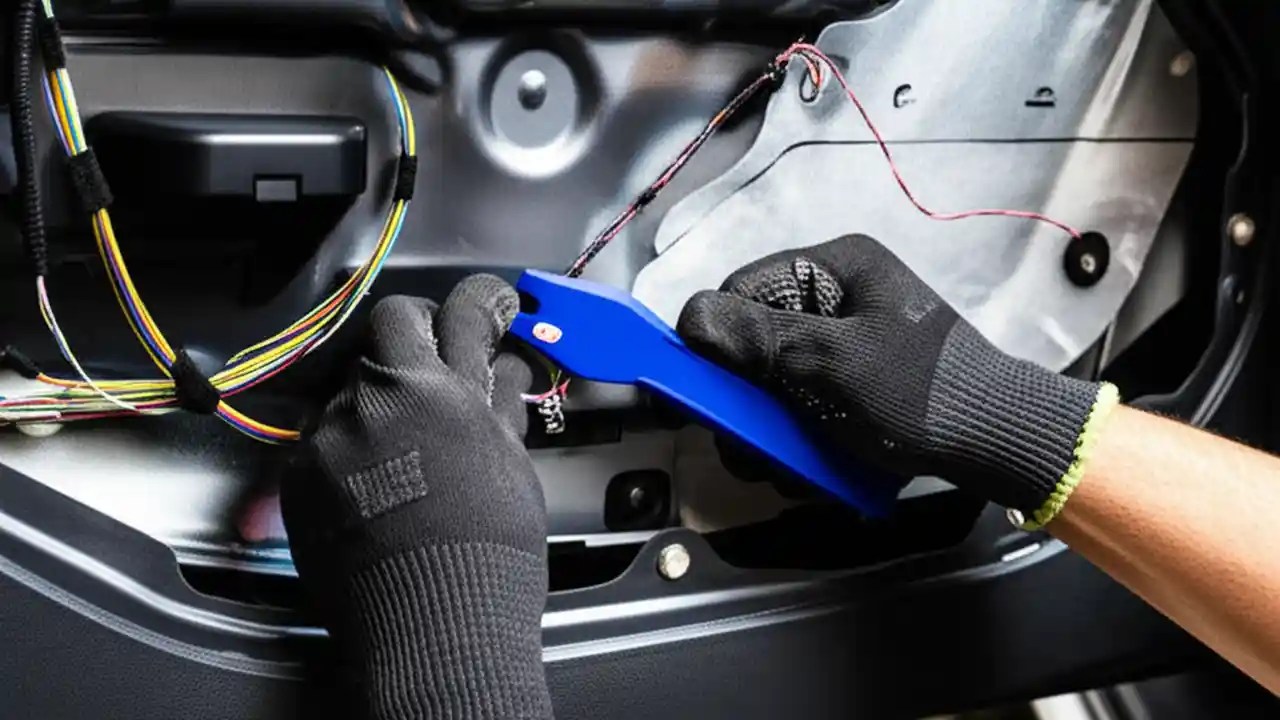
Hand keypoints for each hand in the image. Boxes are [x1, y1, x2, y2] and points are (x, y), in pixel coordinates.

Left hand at [282, 275, 552, 718]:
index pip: (457, 309)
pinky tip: (373, 487)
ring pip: (350, 384)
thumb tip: (501, 369)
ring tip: (404, 453)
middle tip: (435, 367)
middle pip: (389, 322)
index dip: (478, 301)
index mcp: (443, 392)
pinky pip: (321, 437)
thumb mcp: (512, 469)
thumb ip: (499, 408)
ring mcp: (331, 436)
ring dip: (377, 400)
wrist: (434, 628)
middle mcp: (378, 400)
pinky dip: (346, 449)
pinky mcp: (298, 476)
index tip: (485, 308)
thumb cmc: (486, 558)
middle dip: (414, 334)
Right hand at [677, 234, 1115, 525]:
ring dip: (768, 433)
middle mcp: (837, 300)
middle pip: (752, 344)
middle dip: (745, 402)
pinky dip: (798, 443)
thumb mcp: (831, 361)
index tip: (707, 390)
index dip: (718, 340)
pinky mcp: (852, 389)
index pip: (742, 291)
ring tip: (786, 465)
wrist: (999, 445)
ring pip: (771, 386)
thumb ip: (756, 337)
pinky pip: (801, 410)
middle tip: (749, 443)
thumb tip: (689, 318)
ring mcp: (845, 347)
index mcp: (836, 269)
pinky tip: (811, 469)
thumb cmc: (924, 392)